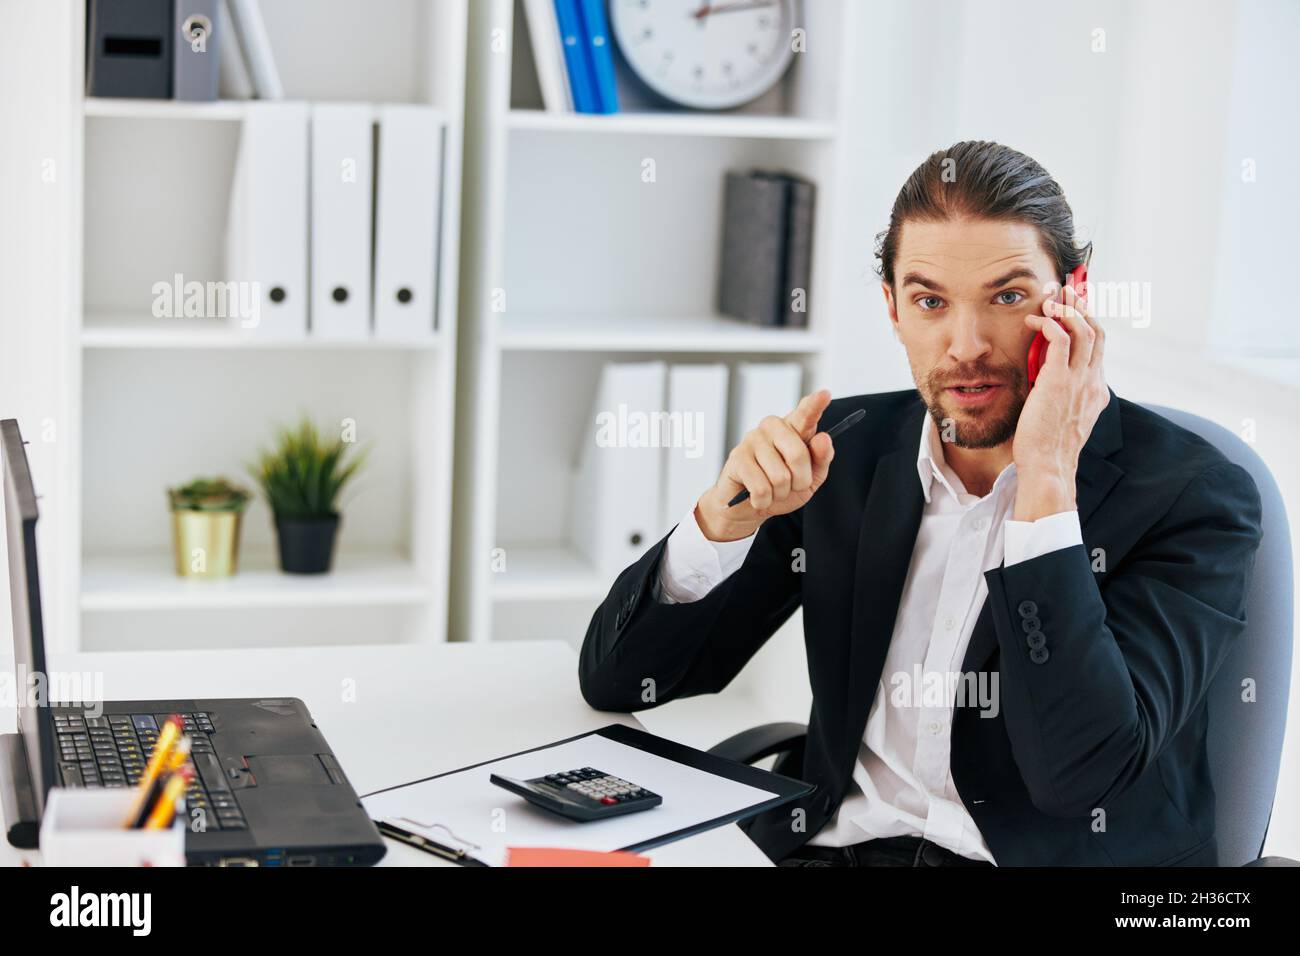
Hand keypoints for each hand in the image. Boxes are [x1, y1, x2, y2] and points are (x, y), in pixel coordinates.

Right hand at [695, 389, 836, 541]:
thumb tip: (823, 438)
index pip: (805, 415)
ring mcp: (752, 439)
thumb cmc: (781, 489)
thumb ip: (821, 459)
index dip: (815, 405)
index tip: (825, 394)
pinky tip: (758, 497)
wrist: (748, 507)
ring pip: (780, 477)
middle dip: (799, 480)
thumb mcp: (810, 478)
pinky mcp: (737, 457)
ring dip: (780, 493)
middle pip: (798, 455)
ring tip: (772, 491)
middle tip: (791, 486)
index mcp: (793, 428)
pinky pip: (762, 488)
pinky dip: (764, 500)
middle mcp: (772, 427)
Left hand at [1013, 283, 1108, 519]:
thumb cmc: (1046, 448)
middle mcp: (1093, 382)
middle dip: (1082, 306)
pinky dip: (1051, 323)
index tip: (1074, 307)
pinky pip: (1060, 338)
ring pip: (1084, 330)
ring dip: (1067, 308)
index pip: (1099, 348)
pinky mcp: (1059, 381)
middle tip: (1066, 289)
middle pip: (1097, 331)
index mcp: (1096, 391)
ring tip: (1051, 296)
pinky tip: (1037, 320)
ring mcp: (1079, 381)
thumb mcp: (1061, 417)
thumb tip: (1043, 382)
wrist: (1048, 467)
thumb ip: (1060, 396)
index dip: (1087, 323)